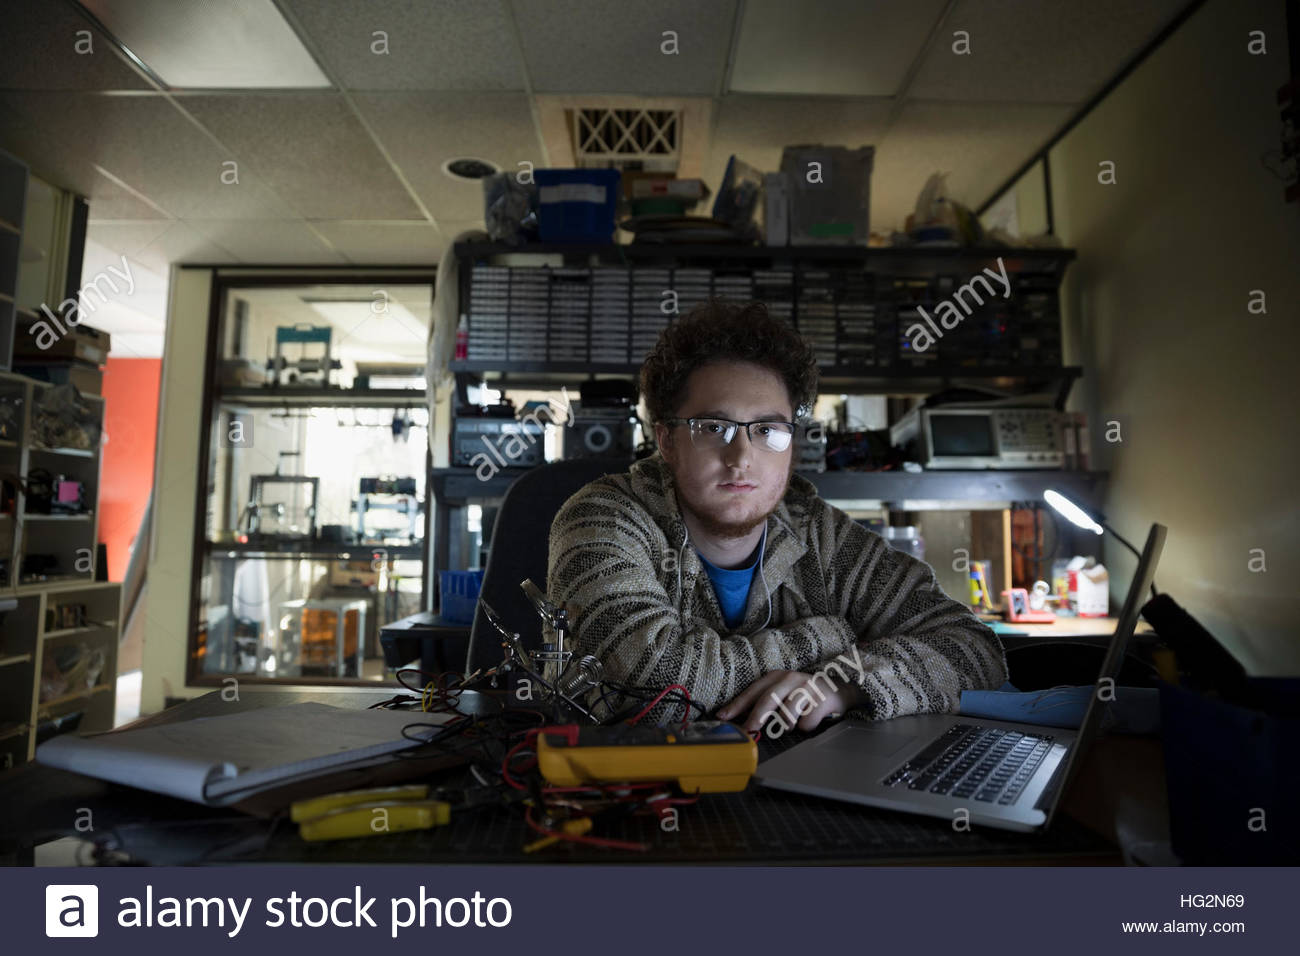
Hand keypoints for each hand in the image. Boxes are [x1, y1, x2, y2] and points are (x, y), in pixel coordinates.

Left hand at [717, 669, 863, 734]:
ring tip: (790, 725)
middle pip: (768, 699)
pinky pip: (807, 722)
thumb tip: (740, 720)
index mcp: (776, 677)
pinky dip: (806, 727)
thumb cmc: (805, 696)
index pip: (752, 692)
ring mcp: (807, 687)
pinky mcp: (823, 699)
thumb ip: (762, 704)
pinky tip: (810, 722)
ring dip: (786, 724)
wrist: (839, 692)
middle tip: (750, 730)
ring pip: (788, 712)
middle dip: (757, 717)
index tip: (723, 717)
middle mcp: (790, 678)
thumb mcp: (782, 693)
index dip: (737, 705)